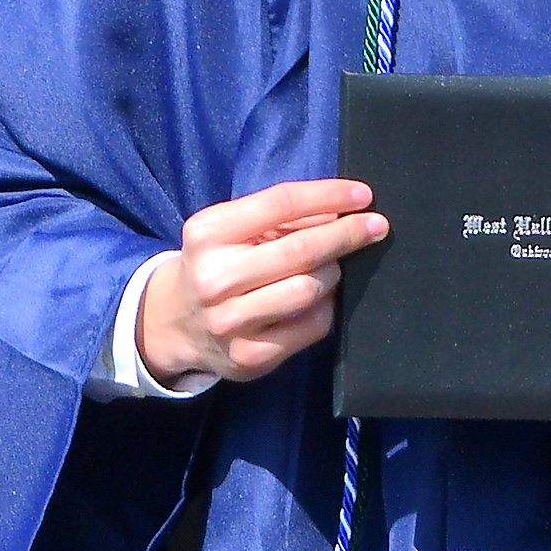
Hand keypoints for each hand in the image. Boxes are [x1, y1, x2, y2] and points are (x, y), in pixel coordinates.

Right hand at [135, 180, 388, 386]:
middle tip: (376, 226)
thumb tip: (340, 208)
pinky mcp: (250, 356)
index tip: (363, 195)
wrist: (175, 322)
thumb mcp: (229, 230)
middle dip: (346, 234)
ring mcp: (231, 322)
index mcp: (207, 233)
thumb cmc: (215, 264)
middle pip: (300, 250)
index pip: (279, 203)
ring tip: (334, 265)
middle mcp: (214, 278)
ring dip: (333, 273)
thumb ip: (277, 218)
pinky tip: (322, 298)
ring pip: (309, 289)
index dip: (328, 195)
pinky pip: (312, 326)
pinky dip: (327, 307)